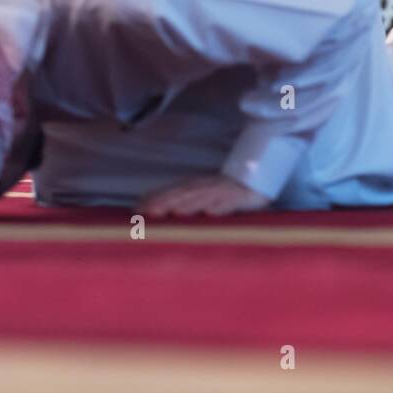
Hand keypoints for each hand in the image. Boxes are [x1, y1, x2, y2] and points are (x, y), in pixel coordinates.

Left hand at [141, 176, 272, 216]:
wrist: (255, 178)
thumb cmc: (222, 192)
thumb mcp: (199, 194)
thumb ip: (179, 201)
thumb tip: (148, 208)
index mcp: (193, 187)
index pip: (170, 192)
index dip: (154, 199)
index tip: (136, 210)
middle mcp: (204, 188)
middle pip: (183, 195)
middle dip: (167, 203)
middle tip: (150, 212)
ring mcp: (221, 192)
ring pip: (204, 198)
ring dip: (190, 205)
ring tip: (176, 213)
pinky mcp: (239, 197)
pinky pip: (229, 202)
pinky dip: (220, 207)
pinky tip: (211, 213)